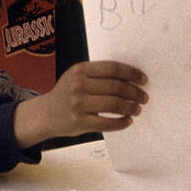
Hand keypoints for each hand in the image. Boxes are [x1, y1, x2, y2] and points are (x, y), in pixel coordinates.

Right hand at [14, 61, 147, 147]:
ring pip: (114, 104)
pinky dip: (121, 122)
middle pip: (116, 87)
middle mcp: (79, 85)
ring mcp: (78, 104)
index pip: (113, 68)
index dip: (131, 73)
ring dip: (130, 107)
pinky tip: (128, 121)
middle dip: (135, 92)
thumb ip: (98, 75)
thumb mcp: (77, 77)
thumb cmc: (67, 93)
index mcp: (81, 70)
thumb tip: (131, 78)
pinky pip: (107, 123)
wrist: (45, 114)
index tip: (144, 80)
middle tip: (144, 97)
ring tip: (138, 109)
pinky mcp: (79, 122)